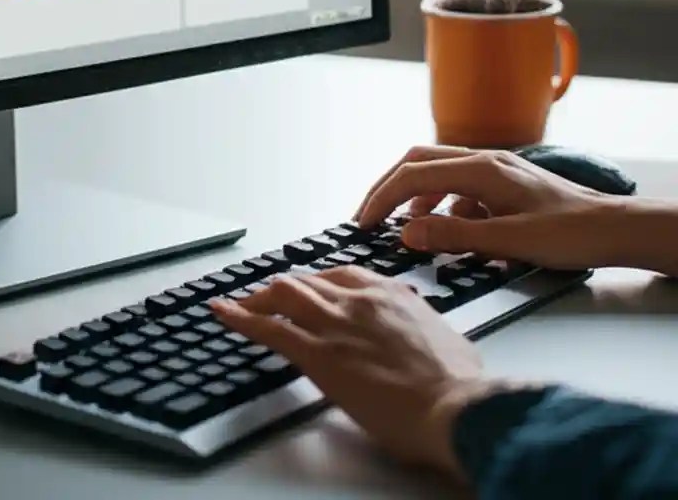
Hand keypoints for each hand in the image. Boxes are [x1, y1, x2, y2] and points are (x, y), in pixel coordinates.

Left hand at [212, 267, 507, 476]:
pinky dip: (238, 316)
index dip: (319, 282)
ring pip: (284, 294)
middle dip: (284, 288)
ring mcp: (336, 324)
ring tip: (240, 302)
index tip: (309, 289)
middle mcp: (360, 300)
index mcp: (392, 294)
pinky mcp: (317, 354)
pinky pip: (268, 328)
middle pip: (308, 280)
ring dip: (258, 297)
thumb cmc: (460, 386)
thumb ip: (423, 327)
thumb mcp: (447, 339)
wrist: (457, 407)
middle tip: (267, 297)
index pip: (343, 275)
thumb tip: (422, 331)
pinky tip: (221, 311)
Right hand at [353, 146, 636, 271]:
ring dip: (414, 197)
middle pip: (418, 162)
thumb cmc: (571, 234)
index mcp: (482, 169)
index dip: (381, 198)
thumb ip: (455, 235)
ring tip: (405, 227)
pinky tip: (449, 229)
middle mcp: (484, 160)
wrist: (616, 228)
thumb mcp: (509, 240)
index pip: (413, 175)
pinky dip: (441, 204)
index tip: (362, 224)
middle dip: (388, 189)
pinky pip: (458, 186)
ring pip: (437, 172)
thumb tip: (406, 232)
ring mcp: (495, 169)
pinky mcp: (503, 183)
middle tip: (368, 218)